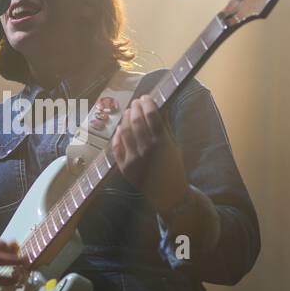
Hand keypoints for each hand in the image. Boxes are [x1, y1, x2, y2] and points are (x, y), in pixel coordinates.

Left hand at [111, 95, 187, 212]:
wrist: (167, 192)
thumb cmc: (173, 167)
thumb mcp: (173, 146)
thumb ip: (165, 127)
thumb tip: (158, 108)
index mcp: (162, 142)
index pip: (152, 115)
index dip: (147, 103)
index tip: (146, 97)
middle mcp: (146, 149)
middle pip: (136, 121)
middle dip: (135, 108)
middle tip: (136, 102)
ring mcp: (133, 158)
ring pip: (124, 131)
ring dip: (125, 119)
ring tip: (128, 112)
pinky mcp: (124, 167)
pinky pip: (116, 147)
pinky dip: (117, 135)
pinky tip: (120, 129)